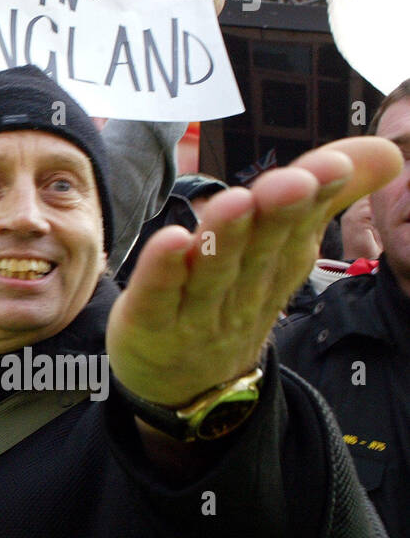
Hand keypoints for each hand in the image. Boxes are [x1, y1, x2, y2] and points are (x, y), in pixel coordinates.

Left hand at [107, 137, 401, 406]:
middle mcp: (244, 286)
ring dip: (225, 237)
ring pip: (214, 271)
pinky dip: (164, 270)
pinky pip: (159, 295)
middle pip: (262, 248)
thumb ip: (323, 197)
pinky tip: (169, 241)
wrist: (187, 385)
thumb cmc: (235, 302)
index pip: (299, 226)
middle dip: (278, 212)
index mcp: (278, 263)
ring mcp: (198, 310)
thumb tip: (388, 152)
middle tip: (293, 180)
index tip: (335, 165)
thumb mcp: (283, 248)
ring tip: (236, 201)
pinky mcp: (152, 322)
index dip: (316, 196)